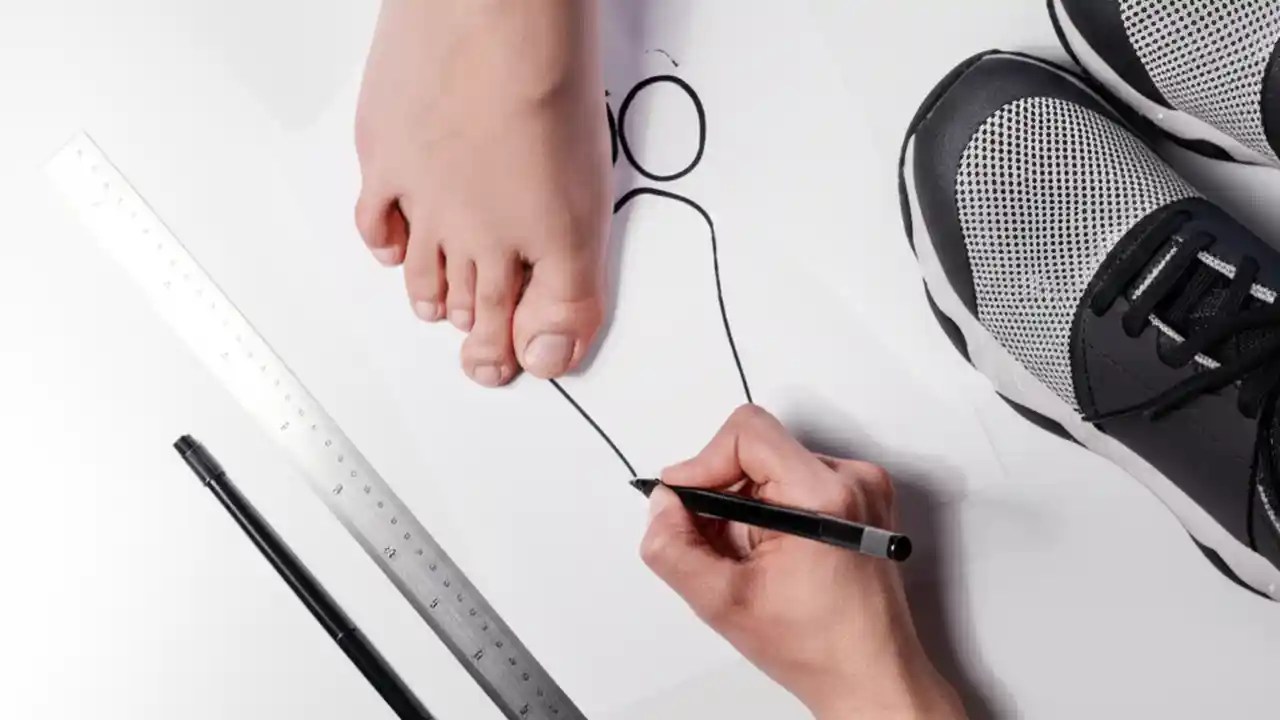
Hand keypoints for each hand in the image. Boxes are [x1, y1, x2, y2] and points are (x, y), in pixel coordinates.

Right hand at [355, 0, 610, 385]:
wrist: (490, 22)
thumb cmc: (545, 98)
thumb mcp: (584, 214)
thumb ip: (568, 293)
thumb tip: (548, 356)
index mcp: (512, 247)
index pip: (507, 318)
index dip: (506, 351)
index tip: (501, 369)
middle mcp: (458, 228)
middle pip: (464, 293)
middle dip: (474, 330)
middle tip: (475, 352)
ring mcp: (415, 190)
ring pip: (420, 262)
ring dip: (431, 293)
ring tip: (436, 310)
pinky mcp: (385, 147)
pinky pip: (374, 213)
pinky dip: (382, 239)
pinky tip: (390, 248)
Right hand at [641, 405, 964, 719]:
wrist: (870, 675)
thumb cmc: (818, 647)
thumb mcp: (722, 602)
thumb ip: (674, 548)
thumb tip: (661, 504)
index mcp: (824, 496)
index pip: (748, 433)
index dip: (703, 462)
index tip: (683, 499)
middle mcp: (851, 480)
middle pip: (757, 450)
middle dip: (721, 494)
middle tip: (713, 543)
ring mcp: (861, 488)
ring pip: (772, 466)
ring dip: (743, 506)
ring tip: (748, 558)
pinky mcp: (860, 500)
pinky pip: (794, 481)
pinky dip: (768, 512)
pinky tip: (770, 554)